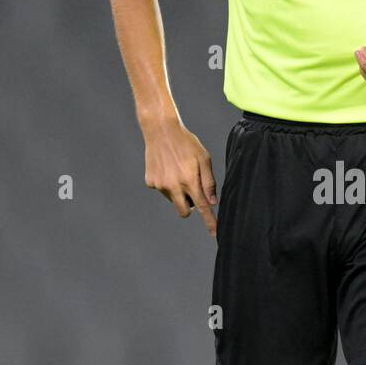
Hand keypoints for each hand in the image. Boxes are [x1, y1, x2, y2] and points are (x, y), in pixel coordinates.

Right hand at [142, 116, 217, 236]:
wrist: (161, 130)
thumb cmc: (186, 143)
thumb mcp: (204, 158)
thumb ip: (208, 182)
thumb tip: (212, 202)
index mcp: (189, 180)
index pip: (202, 207)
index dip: (210, 222)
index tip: (215, 234)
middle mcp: (174, 186)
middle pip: (184, 211)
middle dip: (190, 207)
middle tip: (192, 193)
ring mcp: (160, 185)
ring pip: (173, 199)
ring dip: (178, 192)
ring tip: (178, 170)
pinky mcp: (150, 182)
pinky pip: (162, 190)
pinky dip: (167, 184)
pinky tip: (167, 168)